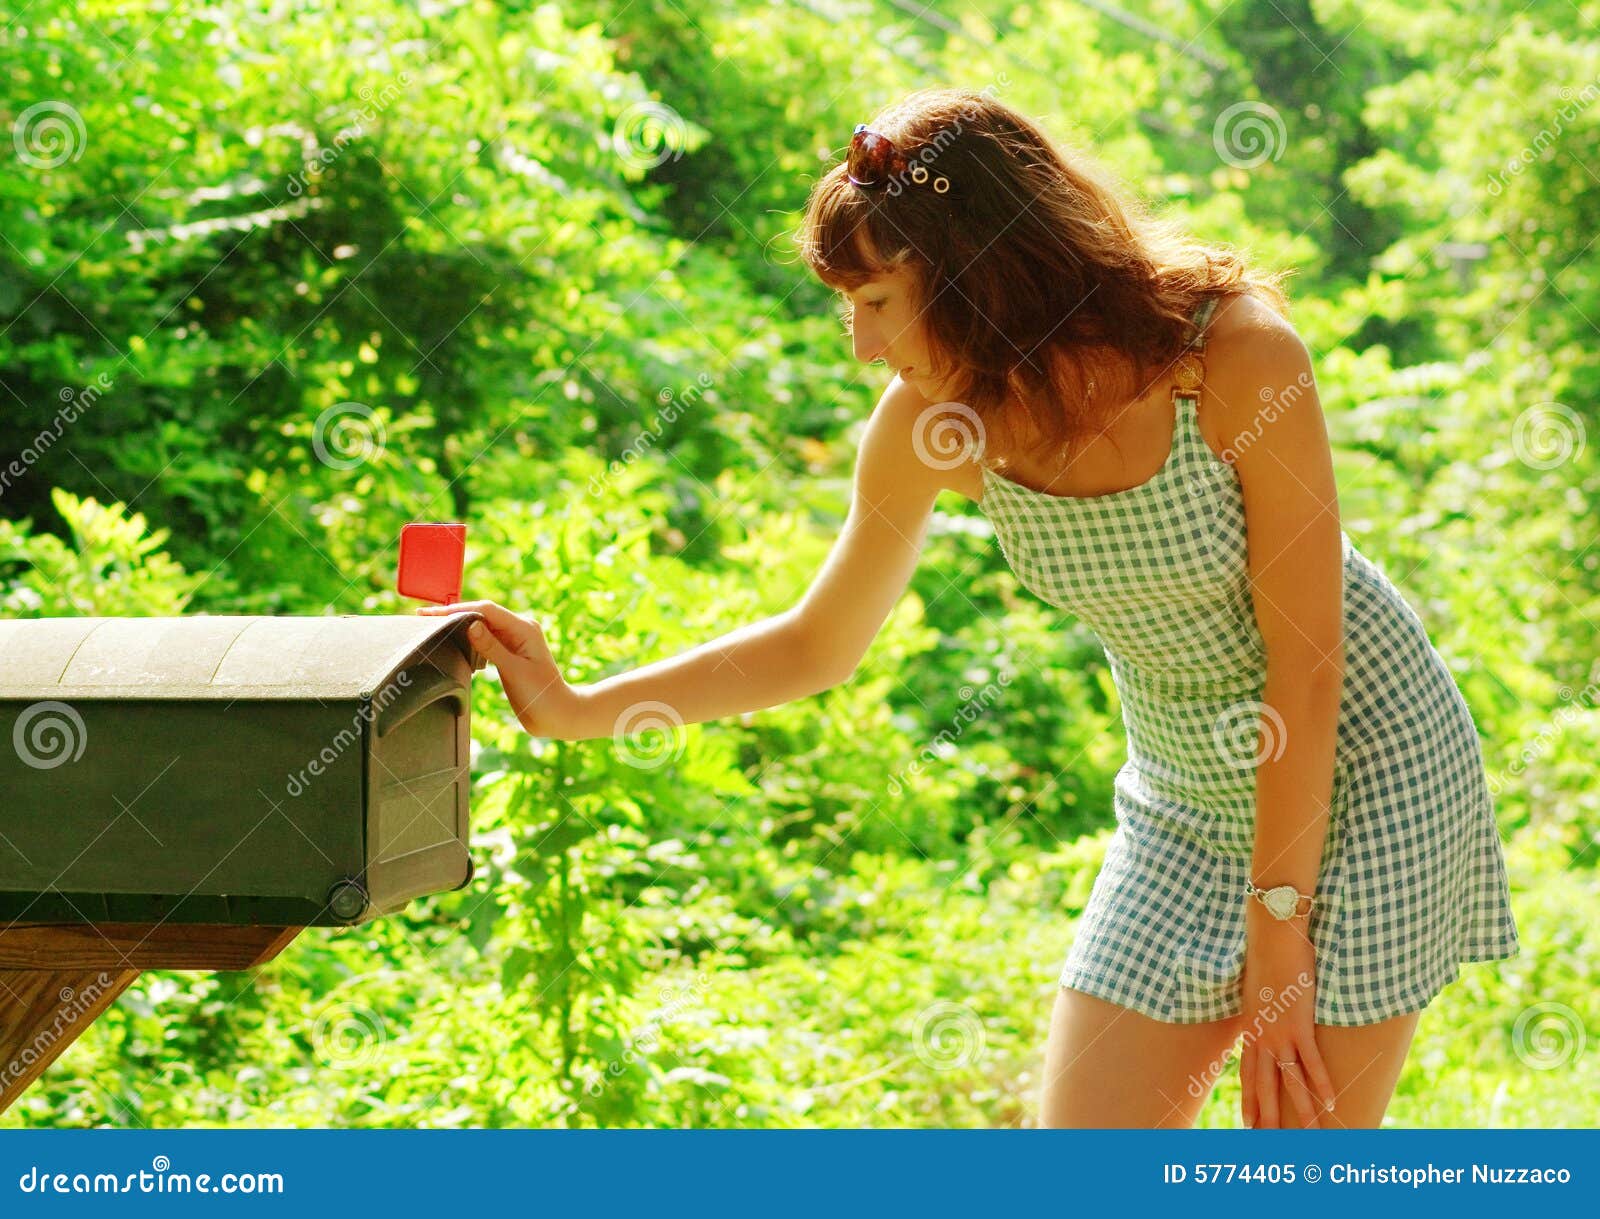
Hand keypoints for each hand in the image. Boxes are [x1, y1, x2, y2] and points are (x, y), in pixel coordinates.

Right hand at [418, 599, 579, 737]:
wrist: (557, 715)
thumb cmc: (541, 694)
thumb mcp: (514, 670)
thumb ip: (492, 647)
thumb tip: (470, 625)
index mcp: (524, 628)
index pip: (486, 610)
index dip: (457, 610)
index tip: (432, 614)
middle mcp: (519, 629)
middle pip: (481, 614)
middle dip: (453, 615)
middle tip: (422, 618)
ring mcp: (514, 641)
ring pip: (481, 626)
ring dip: (458, 625)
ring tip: (431, 626)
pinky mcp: (509, 654)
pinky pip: (485, 640)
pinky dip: (467, 638)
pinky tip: (451, 640)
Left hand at [1237, 912, 1337, 1127]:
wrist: (1270, 935)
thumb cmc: (1266, 955)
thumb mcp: (1258, 988)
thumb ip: (1262, 1007)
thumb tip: (1266, 1011)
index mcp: (1250, 1028)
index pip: (1248, 1072)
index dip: (1249, 1099)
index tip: (1249, 1123)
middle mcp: (1260, 1036)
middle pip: (1263, 1084)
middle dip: (1266, 1115)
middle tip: (1266, 1142)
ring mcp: (1279, 1032)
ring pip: (1288, 1080)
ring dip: (1298, 1109)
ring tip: (1304, 1135)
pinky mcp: (1298, 1024)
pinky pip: (1310, 1061)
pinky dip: (1320, 1083)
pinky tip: (1329, 1102)